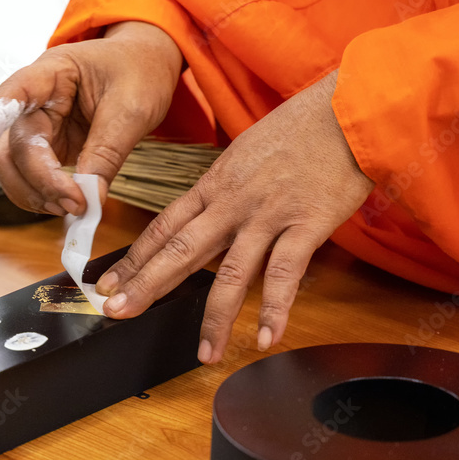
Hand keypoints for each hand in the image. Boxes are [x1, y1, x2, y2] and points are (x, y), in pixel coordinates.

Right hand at [0, 22, 182, 216]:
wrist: (143, 67)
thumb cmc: (137, 73)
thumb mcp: (133, 108)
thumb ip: (108, 151)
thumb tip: (90, 198)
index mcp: (53, 72)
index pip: (15, 91)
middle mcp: (33, 101)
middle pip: (13, 145)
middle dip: (38, 180)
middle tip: (75, 204)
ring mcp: (35, 127)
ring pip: (11, 167)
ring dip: (35, 194)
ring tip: (74, 208)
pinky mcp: (44, 149)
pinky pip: (29, 178)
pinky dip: (43, 196)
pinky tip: (68, 204)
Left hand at [96, 70, 374, 363]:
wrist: (350, 105)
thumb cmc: (302, 127)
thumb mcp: (247, 152)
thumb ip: (226, 190)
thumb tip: (210, 218)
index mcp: (215, 184)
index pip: (164, 227)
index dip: (134, 258)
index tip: (108, 283)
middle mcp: (233, 202)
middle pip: (180, 250)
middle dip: (145, 285)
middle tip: (116, 313)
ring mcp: (268, 215)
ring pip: (230, 273)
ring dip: (214, 318)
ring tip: (204, 354)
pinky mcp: (307, 224)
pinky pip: (285, 274)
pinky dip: (274, 309)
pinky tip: (265, 338)